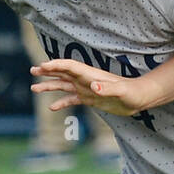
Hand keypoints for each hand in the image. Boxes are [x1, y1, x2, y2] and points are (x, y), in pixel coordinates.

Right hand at [30, 59, 151, 116]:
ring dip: (50, 86)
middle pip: (63, 73)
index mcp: (91, 75)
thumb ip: (107, 89)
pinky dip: (61, 102)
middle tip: (33, 71)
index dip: (56, 65)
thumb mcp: (121, 92)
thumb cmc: (132, 93)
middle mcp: (86, 80)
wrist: (140, 98)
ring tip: (34, 88)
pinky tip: (51, 107)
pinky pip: (72, 99)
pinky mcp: (90, 99)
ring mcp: (86, 89)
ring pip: (64, 86)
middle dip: (48, 71)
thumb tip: (93, 87)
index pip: (70, 67)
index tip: (43, 66)